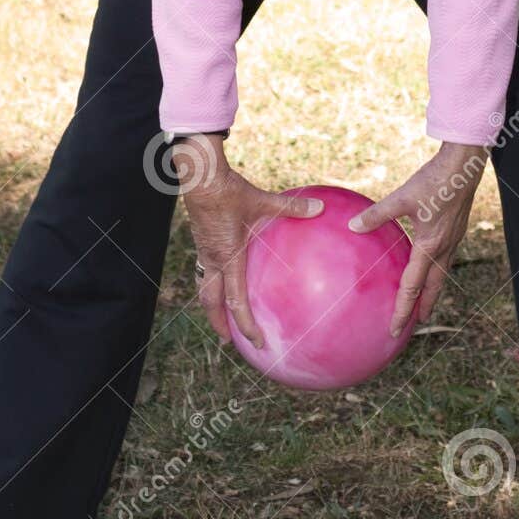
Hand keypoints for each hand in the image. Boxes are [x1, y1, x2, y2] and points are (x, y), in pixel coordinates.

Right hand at [173, 138, 323, 348]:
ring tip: (222, 315)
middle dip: (219, 324)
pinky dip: (213, 282)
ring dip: (213, 305)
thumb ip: (291, 207)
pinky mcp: (201, 241)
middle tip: (229, 341)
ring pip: (205, 287)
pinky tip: (226, 275)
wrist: (198, 177)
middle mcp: (213, 259)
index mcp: (228, 257)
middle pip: (210, 302)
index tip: (256, 342)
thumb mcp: (262, 200)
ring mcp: (204, 251)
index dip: (244, 324)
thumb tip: (320, 207)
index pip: (235, 301)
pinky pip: (206, 270)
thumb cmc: (228, 191)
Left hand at [347, 143, 489, 336]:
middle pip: (433, 287)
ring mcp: (453, 238)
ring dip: (432, 290)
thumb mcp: (402, 197)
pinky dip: (436, 269)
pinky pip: (445, 257)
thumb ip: (377, 215)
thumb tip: (352, 226)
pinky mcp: (456, 229)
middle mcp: (444, 247)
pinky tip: (428, 263)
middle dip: (423, 307)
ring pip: (442, 273)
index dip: (403, 310)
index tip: (396, 329)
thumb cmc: (434, 180)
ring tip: (424, 301)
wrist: (464, 164)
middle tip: (414, 325)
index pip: (413, 286)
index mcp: (429, 245)